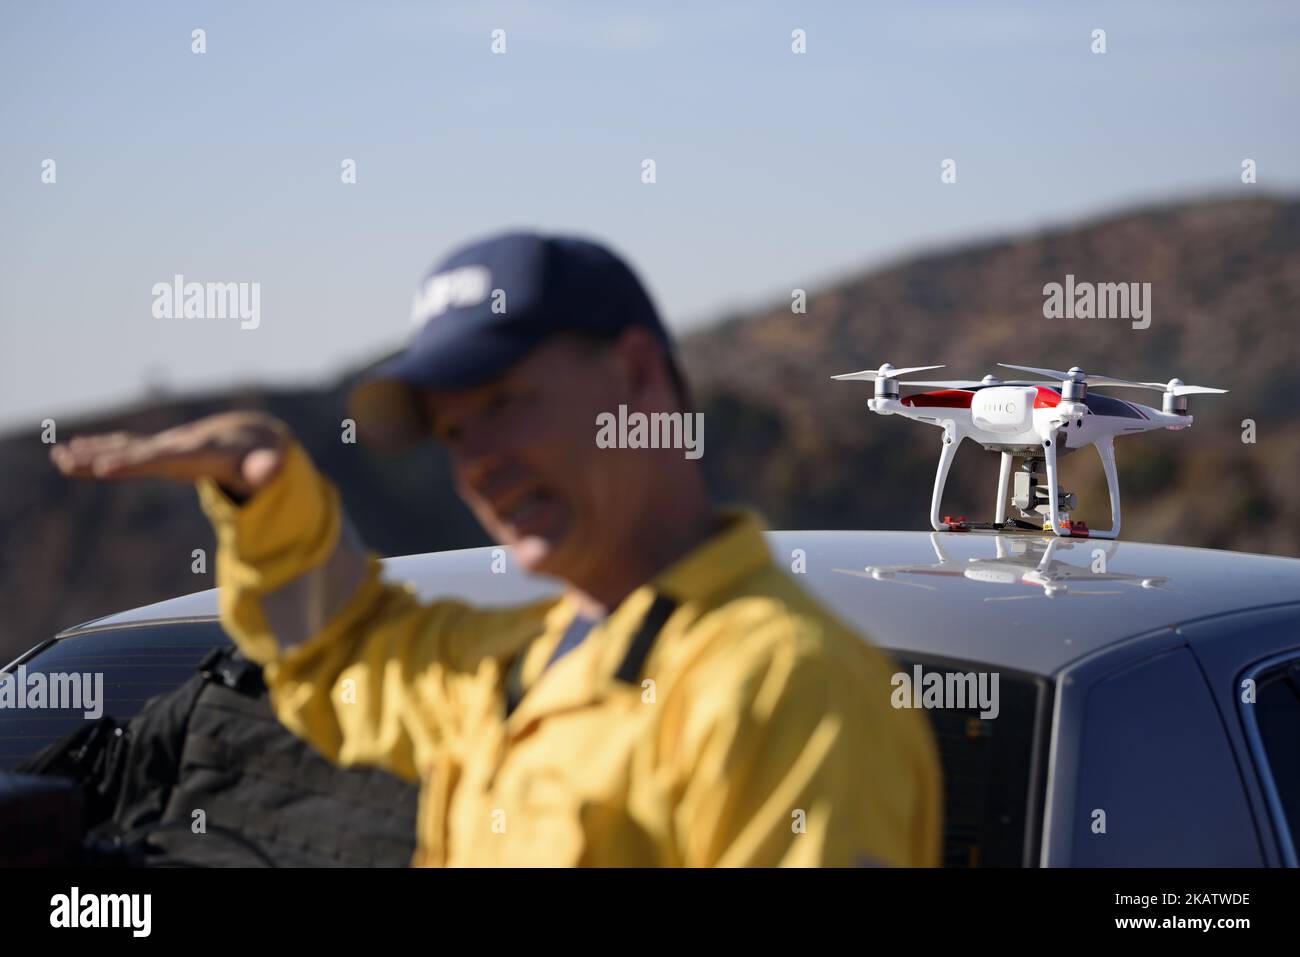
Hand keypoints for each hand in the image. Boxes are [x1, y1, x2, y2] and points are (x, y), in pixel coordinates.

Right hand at [49, 411, 290, 497]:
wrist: (250, 435)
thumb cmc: (260, 456)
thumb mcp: (268, 463)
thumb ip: (268, 468)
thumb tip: (270, 472)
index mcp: (202, 451)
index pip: (165, 458)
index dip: (136, 462)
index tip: (104, 468)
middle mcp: (178, 445)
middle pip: (137, 453)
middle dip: (103, 457)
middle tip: (70, 461)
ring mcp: (165, 446)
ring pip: (125, 450)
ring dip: (92, 453)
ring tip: (60, 457)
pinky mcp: (158, 451)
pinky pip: (124, 451)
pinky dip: (98, 452)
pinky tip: (70, 455)